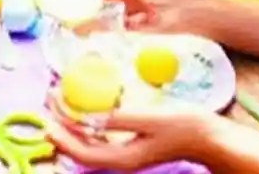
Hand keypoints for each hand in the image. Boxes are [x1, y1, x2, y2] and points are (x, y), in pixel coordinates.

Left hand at [46, 93, 213, 169]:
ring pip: (88, 142)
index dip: (62, 136)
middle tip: (49, 98)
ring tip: (59, 99)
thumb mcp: (151, 119)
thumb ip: (120, 118)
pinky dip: (86, 122)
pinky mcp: (130, 144)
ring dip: (72, 122)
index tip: (48, 115)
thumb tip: (90, 116)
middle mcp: (121, 159)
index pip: (82, 152)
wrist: (210, 137)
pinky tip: (82, 106)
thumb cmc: (185, 127)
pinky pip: (99, 136)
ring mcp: (125, 153)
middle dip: (61, 126)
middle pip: (81, 148)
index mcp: (124, 158)